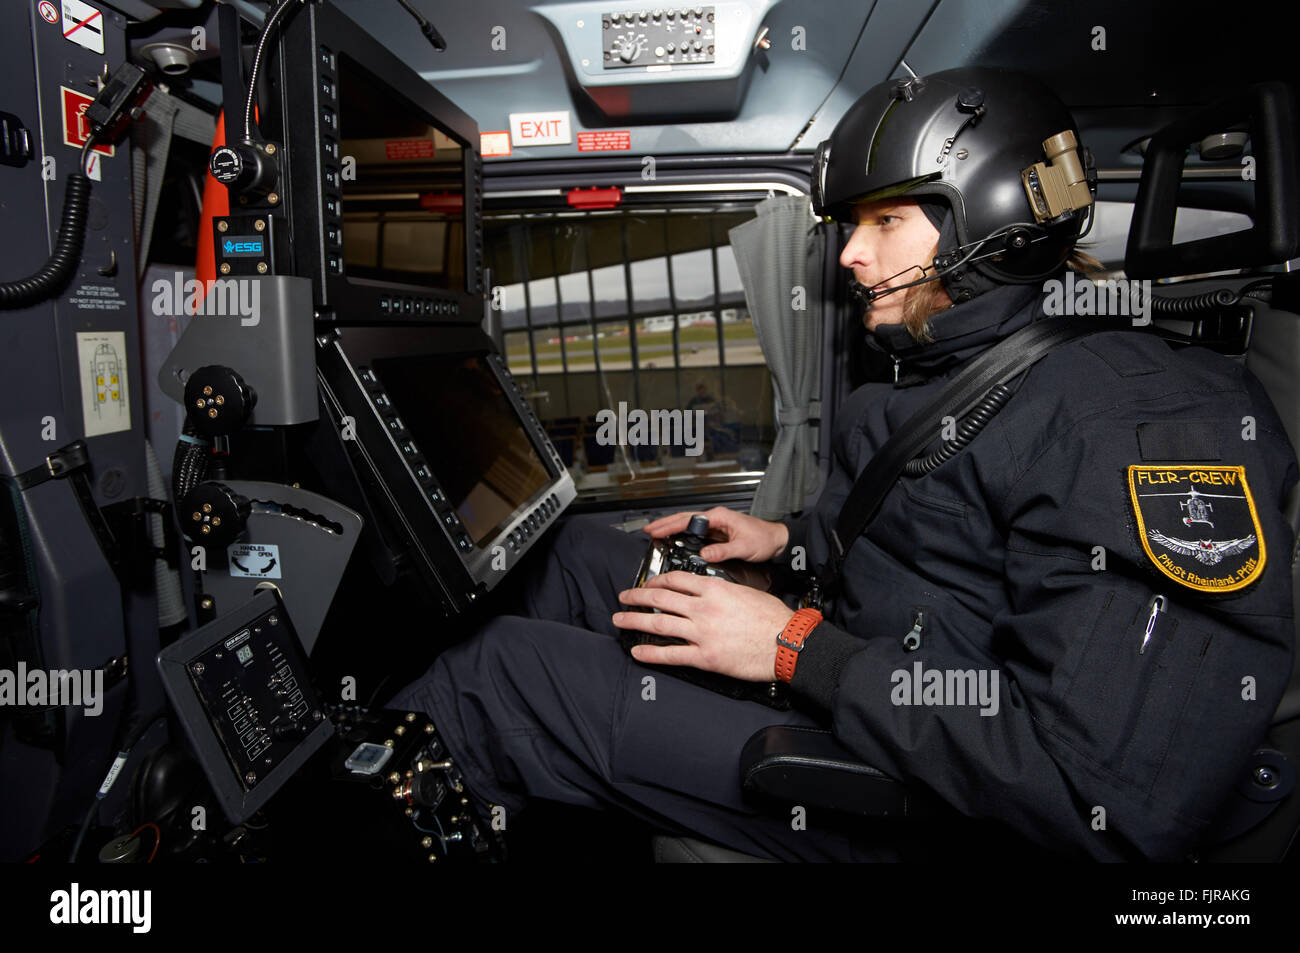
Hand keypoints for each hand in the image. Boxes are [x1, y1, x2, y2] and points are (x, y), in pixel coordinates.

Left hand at [614, 572, 795, 681]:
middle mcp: (703, 609)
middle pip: (661, 598)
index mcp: (714, 589)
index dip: (657, 580)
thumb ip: (722, 592)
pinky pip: (671, 654)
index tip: (648, 584)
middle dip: (637, 597)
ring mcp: (702, 633)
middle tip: (624, 597)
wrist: (788, 642)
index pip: (676, 580)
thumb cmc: (773, 618)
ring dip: (635, 621)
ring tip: (621, 620)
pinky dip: (651, 653)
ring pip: (659, 624)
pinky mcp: (705, 657)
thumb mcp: (746, 592)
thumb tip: (706, 593)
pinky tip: (637, 652)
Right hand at [641, 506, 788, 563]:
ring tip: (656, 535)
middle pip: (684, 519)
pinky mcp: (719, 534)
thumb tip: (704, 554)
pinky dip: (683, 535)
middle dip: (665, 524)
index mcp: (719, 517)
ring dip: (672, 529)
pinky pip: (696, 533)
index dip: (669, 525)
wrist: (778, 541)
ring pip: (689, 525)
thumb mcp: (744, 547)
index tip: (656, 530)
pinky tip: (676, 541)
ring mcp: (717, 525)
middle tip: (648, 531)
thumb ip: (723, 551)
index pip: (688, 519)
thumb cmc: (765, 539)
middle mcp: (716, 518)